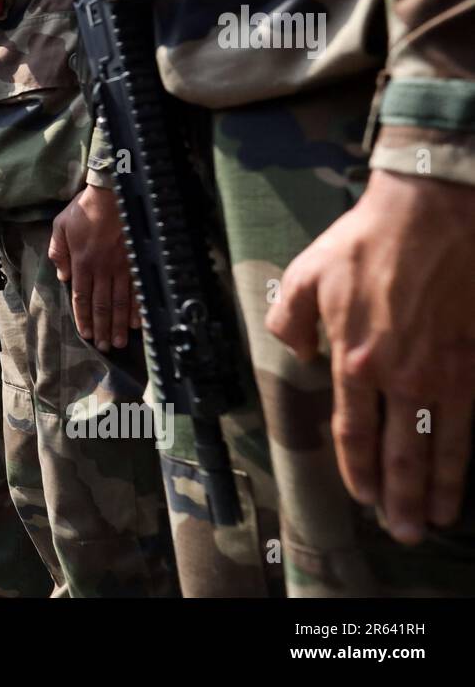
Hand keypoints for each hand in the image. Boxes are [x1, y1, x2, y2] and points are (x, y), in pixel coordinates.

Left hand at [48, 184, 138, 351]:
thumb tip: (63, 277)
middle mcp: (101, 269)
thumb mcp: (60, 227)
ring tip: (119, 342)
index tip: (86, 334)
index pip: (81, 298)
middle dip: (102, 328)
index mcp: (82, 263)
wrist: (112, 194)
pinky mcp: (135, 262)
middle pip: (102, 305)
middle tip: (104, 347)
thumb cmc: (84, 209)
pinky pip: (137, 290)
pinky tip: (138, 323)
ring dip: (119, 324)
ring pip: (120, 302)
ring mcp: (121, 267)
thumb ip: (58, 253)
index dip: (83, 318)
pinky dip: (137, 308)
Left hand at [266, 171, 474, 545]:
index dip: (357, 471)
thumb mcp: (304, 276)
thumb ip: (290, 321)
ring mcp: (445, 371)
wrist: (433, 213)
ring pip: (443, 445)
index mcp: (354, 362)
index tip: (361, 497)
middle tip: (403, 532)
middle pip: (401, 454)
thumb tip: (296, 352)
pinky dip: (467, 452)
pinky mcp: (474, 358)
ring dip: (438, 487)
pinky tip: (464, 472)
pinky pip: (472, 418)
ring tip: (436, 519)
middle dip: (400, 498)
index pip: (353, 433)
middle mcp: (401, 377)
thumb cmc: (365, 243)